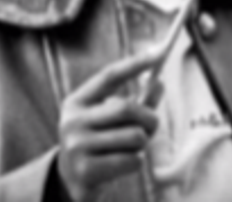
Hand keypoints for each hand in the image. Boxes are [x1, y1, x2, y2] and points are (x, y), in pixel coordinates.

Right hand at [54, 50, 162, 200]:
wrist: (72, 181)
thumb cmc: (99, 143)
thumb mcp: (112, 119)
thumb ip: (137, 101)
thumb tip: (159, 82)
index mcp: (75, 103)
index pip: (108, 76)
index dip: (135, 63)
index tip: (160, 51)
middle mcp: (71, 122)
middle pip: (126, 108)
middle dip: (149, 117)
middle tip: (152, 126)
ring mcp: (76, 146)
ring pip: (134, 136)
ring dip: (143, 143)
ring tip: (130, 148)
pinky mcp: (86, 170)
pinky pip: (132, 159)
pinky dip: (136, 161)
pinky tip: (121, 164)